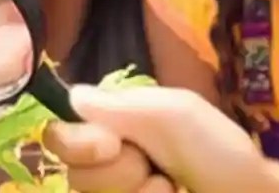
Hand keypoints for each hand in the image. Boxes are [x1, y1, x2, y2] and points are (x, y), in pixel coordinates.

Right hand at [43, 85, 266, 192]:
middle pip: (75, 178)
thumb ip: (120, 106)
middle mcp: (109, 167)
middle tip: (156, 168)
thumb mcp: (175, 114)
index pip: (60, 138)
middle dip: (119, 174)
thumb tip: (72, 95)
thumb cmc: (219, 151)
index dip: (77, 145)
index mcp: (113, 131)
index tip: (112, 143)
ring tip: (171, 188)